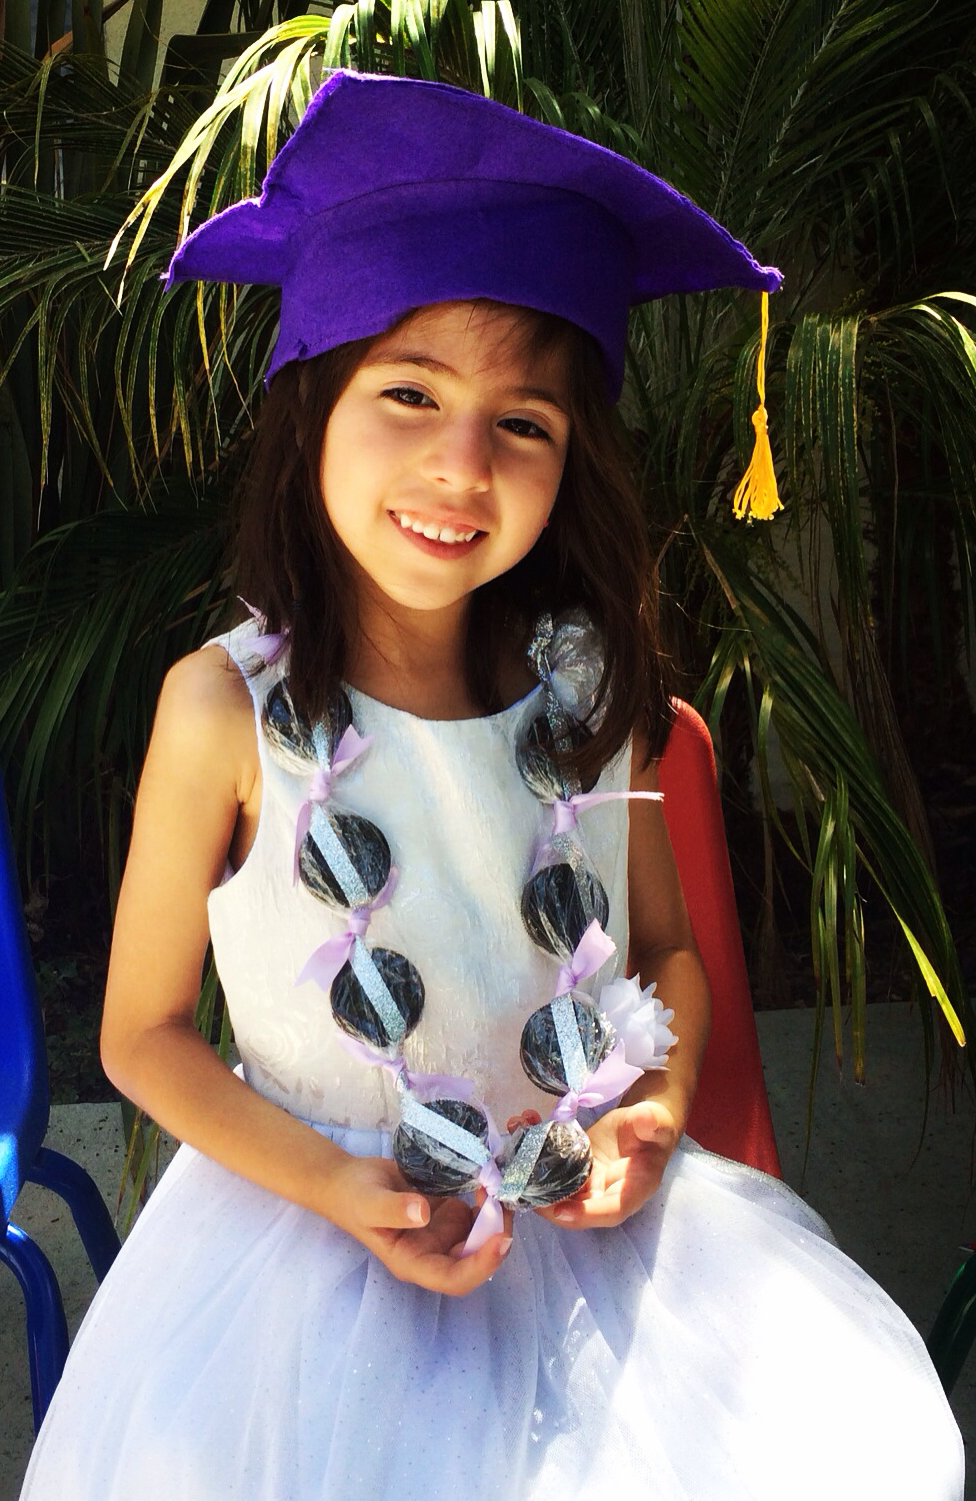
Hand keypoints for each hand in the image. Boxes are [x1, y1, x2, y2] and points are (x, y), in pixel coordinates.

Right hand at [324, 1153, 512, 1295]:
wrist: (347, 1180)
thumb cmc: (353, 1196)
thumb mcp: (368, 1201)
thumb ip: (393, 1209)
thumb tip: (423, 1213)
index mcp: (413, 1262)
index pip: (454, 1278)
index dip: (482, 1264)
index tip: (502, 1237)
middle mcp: (432, 1254)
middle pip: (475, 1259)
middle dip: (497, 1233)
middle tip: (505, 1198)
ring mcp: (442, 1235)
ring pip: (481, 1236)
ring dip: (495, 1215)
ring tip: (496, 1181)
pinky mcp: (446, 1215)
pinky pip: (475, 1215)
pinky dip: (486, 1200)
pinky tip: (486, 1177)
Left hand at [535, 1099, 678, 1229]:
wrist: (643, 1120)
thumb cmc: (654, 1125)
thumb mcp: (656, 1122)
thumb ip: (652, 1123)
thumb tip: (647, 1119)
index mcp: (633, 1190)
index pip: (610, 1211)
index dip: (585, 1214)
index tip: (561, 1211)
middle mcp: (606, 1194)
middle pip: (576, 1209)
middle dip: (547, 1202)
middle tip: (522, 1187)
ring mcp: (587, 1183)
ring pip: (558, 1191)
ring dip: (533, 1176)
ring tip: (516, 1149)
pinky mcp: (573, 1169)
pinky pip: (552, 1170)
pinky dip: (534, 1154)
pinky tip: (522, 1126)